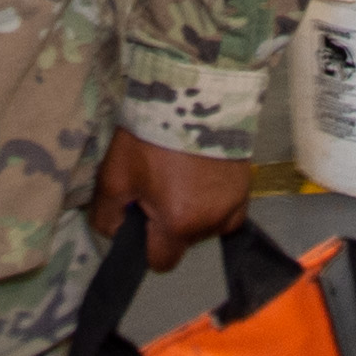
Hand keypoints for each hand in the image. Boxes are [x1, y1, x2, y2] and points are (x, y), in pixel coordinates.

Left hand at [89, 128, 250, 271]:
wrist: (193, 93)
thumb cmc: (152, 135)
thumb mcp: (115, 176)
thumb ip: (107, 215)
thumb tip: (114, 233)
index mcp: (178, 224)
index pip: (162, 262)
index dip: (147, 244)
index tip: (142, 219)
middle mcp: (211, 222)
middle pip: (184, 242)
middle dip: (170, 224)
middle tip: (159, 186)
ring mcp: (234, 204)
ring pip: (207, 226)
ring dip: (194, 212)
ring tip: (182, 175)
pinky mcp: (247, 186)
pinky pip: (228, 210)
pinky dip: (215, 201)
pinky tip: (202, 176)